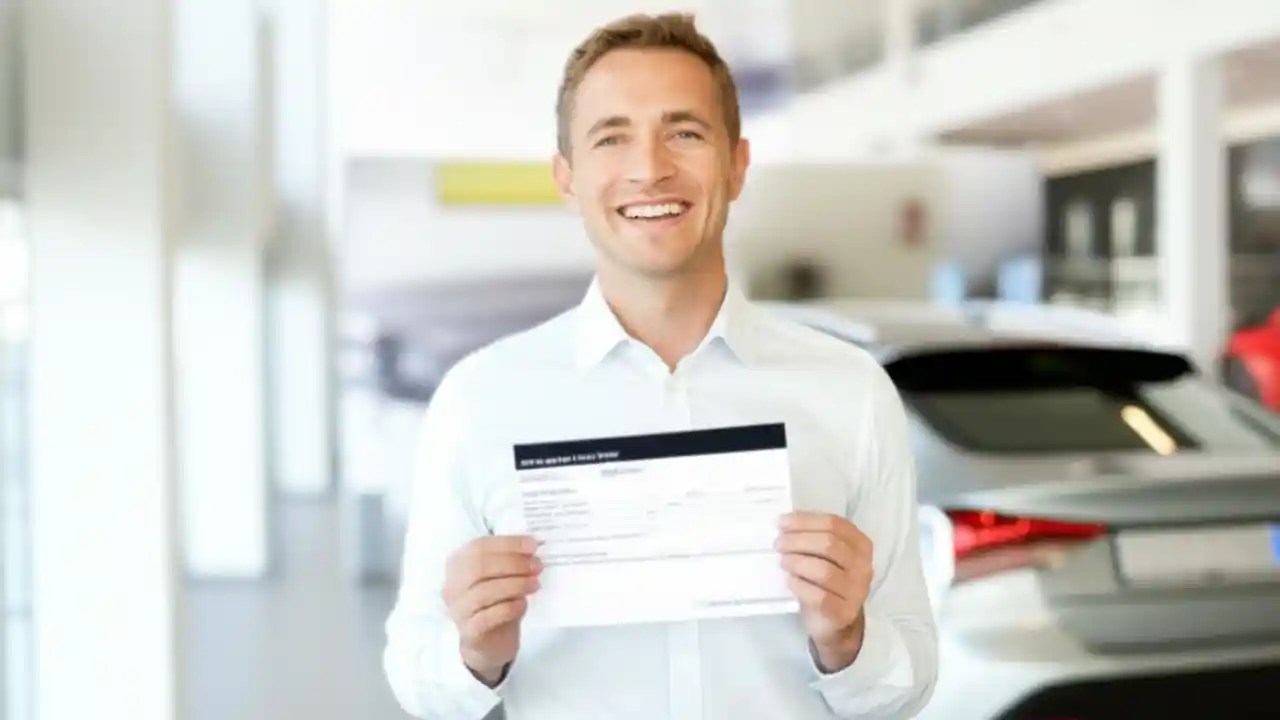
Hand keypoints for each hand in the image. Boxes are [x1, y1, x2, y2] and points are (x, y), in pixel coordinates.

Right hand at [442, 535, 541, 685]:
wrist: (490, 641)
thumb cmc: (497, 602)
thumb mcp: (502, 577)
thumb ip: (511, 560)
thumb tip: (531, 546)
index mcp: (458, 564)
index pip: (479, 546)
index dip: (507, 544)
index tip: (532, 545)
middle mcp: (453, 585)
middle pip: (479, 567)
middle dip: (513, 564)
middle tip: (537, 566)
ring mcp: (458, 609)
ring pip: (483, 592)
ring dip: (514, 585)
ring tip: (534, 584)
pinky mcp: (469, 631)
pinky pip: (487, 617)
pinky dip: (508, 608)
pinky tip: (522, 604)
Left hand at [776, 512, 872, 672]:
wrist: (834, 621)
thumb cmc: (826, 580)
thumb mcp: (826, 554)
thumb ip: (813, 536)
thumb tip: (784, 523)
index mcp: (860, 544)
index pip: (834, 524)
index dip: (804, 521)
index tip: (781, 523)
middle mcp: (863, 566)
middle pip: (828, 544)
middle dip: (798, 541)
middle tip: (778, 544)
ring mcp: (855, 591)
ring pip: (824, 570)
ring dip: (797, 562)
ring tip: (783, 562)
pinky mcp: (842, 612)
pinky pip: (819, 596)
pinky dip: (800, 585)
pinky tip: (790, 581)